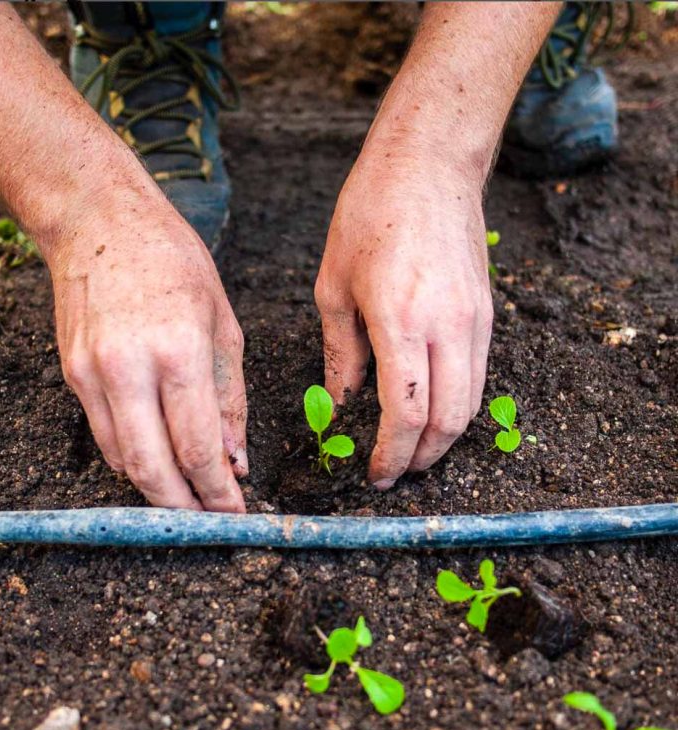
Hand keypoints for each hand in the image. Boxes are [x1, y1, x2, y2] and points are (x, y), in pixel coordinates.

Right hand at [48, 200, 246, 511]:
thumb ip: (230, 399)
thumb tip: (236, 460)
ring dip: (159, 489)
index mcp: (178, 351)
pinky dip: (134, 459)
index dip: (219, 491)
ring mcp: (92, 374)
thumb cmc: (173, 263)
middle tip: (210, 519)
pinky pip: (105, 437)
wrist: (99, 221)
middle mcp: (128, 369)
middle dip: (185, 507)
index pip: (198, 446)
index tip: (236, 511)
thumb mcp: (223, 323)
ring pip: (124, 461)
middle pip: (153, 469)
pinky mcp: (72, 376)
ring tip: (190, 496)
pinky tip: (159, 459)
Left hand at [315, 137, 492, 489]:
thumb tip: (340, 404)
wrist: (429, 164)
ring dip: (444, 438)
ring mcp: (474, 320)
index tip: (375, 474)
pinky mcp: (487, 313)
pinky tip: (431, 410)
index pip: (406, 413)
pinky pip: (477, 376)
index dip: (391, 454)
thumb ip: (340, 353)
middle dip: (422, 458)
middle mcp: (447, 326)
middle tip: (395, 472)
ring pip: (471, 404)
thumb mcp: (334, 286)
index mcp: (401, 320)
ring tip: (413, 450)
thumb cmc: (369, 215)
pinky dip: (456, 405)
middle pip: (448, 421)